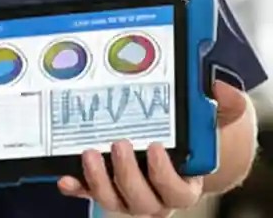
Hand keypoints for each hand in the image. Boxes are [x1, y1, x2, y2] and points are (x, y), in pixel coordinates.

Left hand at [57, 80, 248, 216]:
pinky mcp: (103, 187)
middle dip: (127, 174)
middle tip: (120, 144)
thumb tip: (222, 89)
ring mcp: (126, 194)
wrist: (176, 142)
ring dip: (99, 181)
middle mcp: (155, 196)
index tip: (156, 147)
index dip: (165, 175)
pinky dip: (76, 187)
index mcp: (184, 184)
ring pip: (114, 201)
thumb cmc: (194, 134)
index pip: (178, 192)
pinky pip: (87, 193)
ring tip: (90, 153)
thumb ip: (226, 107)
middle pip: (142, 200)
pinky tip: (65, 177)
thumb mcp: (218, 118)